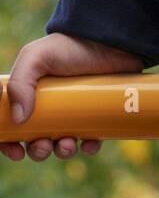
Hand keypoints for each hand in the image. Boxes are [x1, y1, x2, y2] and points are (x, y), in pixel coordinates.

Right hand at [1, 33, 143, 162]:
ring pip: (62, 147)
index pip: (12, 123)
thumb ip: (22, 82)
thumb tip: (18, 119)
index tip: (15, 150)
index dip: (9, 141)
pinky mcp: (95, 120)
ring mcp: (73, 116)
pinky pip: (89, 144)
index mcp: (29, 94)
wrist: (111, 44)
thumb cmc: (71, 48)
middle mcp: (48, 107)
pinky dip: (87, 148)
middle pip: (36, 141)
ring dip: (61, 152)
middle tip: (43, 146)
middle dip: (38, 151)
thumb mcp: (38, 57)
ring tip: (67, 144)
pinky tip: (89, 143)